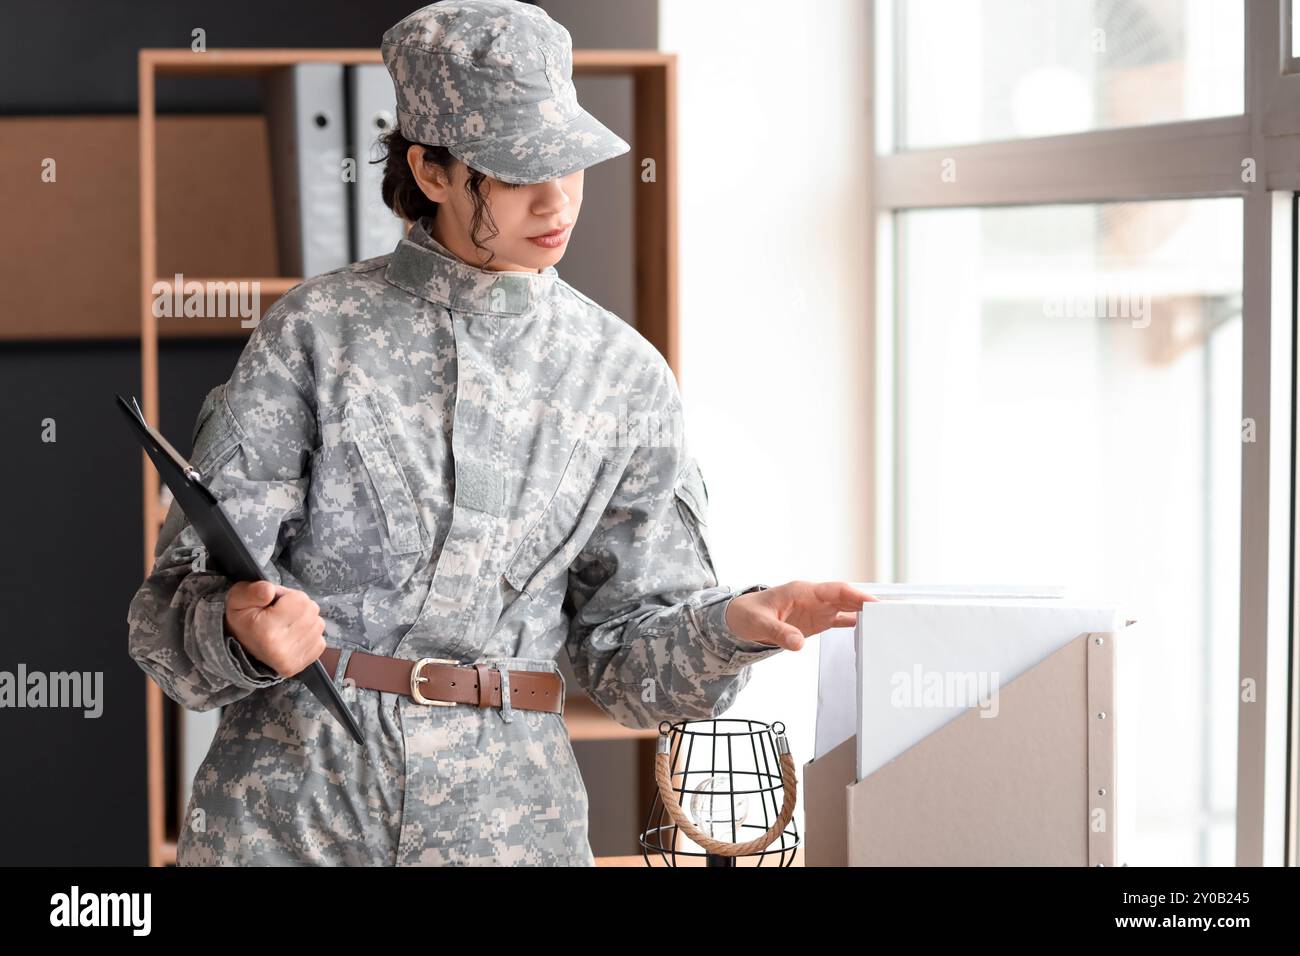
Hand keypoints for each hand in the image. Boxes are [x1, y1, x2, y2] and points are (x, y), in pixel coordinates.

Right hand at [223, 580, 325, 677]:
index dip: (289, 596)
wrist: (240, 649)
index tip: (276, 604)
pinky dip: (310, 636)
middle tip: (282, 614)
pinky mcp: (299, 666)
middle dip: (299, 607)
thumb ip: (254, 590)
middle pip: (311, 610)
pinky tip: (293, 637)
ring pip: (318, 625)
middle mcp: (280, 649)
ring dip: (306, 621)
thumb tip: (269, 590)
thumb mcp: (239, 598)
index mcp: (265, 630)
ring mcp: (291, 660)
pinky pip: (321, 642)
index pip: (300, 599)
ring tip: (287, 625)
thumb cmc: (243, 619)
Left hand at [723, 581, 876, 650]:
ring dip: (867, 613)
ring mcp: (818, 610)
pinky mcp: (817, 622)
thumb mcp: (759, 624)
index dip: (857, 596)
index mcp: (803, 591)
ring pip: (849, 608)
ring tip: (890, 622)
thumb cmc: (748, 614)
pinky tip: (871, 631)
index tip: (876, 603)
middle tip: (894, 613)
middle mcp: (815, 598)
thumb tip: (799, 644)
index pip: (837, 591)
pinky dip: (856, 624)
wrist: (740, 619)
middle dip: (871, 603)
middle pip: (849, 598)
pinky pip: (842, 620)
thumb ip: (779, 632)